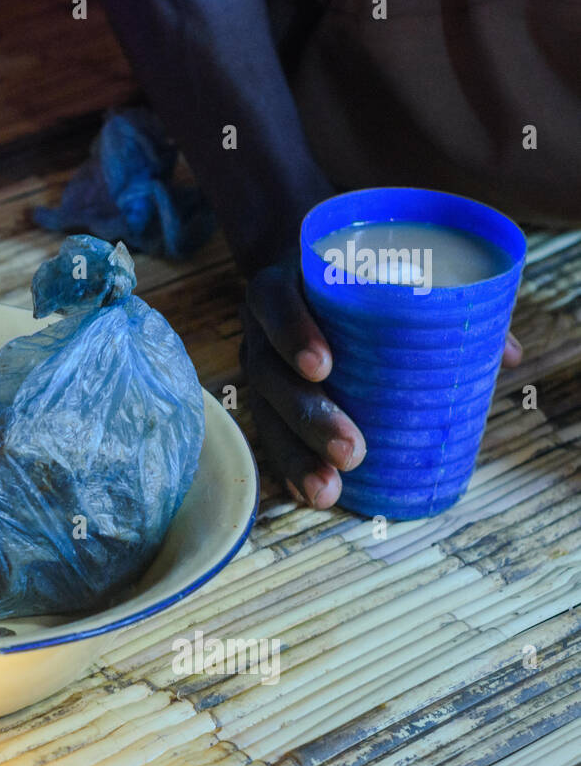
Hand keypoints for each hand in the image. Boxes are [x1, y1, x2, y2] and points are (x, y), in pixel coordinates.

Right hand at [240, 255, 523, 508]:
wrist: (298, 277)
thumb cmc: (350, 276)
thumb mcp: (381, 271)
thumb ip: (442, 303)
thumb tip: (505, 355)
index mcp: (283, 286)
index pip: (274, 303)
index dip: (292, 333)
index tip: (324, 366)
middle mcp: (260, 330)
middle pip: (269, 373)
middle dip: (308, 416)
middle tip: (352, 451)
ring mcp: (260, 367)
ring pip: (266, 413)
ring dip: (296, 455)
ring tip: (329, 489)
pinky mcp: (265, 398)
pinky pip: (268, 434)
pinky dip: (287, 466)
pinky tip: (309, 494)